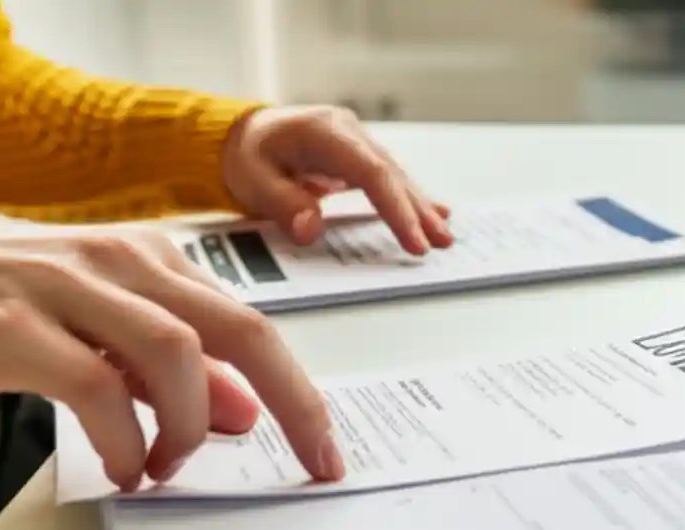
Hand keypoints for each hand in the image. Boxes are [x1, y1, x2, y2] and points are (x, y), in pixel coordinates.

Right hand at [0, 228, 343, 489]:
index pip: (249, 324)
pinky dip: (123, 436)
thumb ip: (177, 373)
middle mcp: (121, 260)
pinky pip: (95, 385)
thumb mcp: (105, 338)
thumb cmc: (4, 312)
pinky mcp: (16, 323)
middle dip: (289, 402)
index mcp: (151, 259)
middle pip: (236, 328)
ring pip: (174, 352)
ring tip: (167, 465)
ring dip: (186, 425)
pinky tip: (123, 465)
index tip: (323, 447)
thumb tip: (247, 412)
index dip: (297, 389)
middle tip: (306, 461)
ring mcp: (69, 285)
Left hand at [222, 105, 453, 255]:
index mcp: (325, 132)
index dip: (395, 208)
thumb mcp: (252, 179)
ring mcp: (356, 142)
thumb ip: (283, 203)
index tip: (412, 240)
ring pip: (395, 177)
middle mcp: (348, 132)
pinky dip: (409, 199)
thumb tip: (310, 229)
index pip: (371, 173)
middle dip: (417, 211)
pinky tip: (437, 213)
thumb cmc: (247, 155)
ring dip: (419, 208)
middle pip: (391, 174)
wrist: (241, 136)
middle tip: (440, 242)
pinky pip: (388, 179)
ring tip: (443, 236)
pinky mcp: (357, 157)